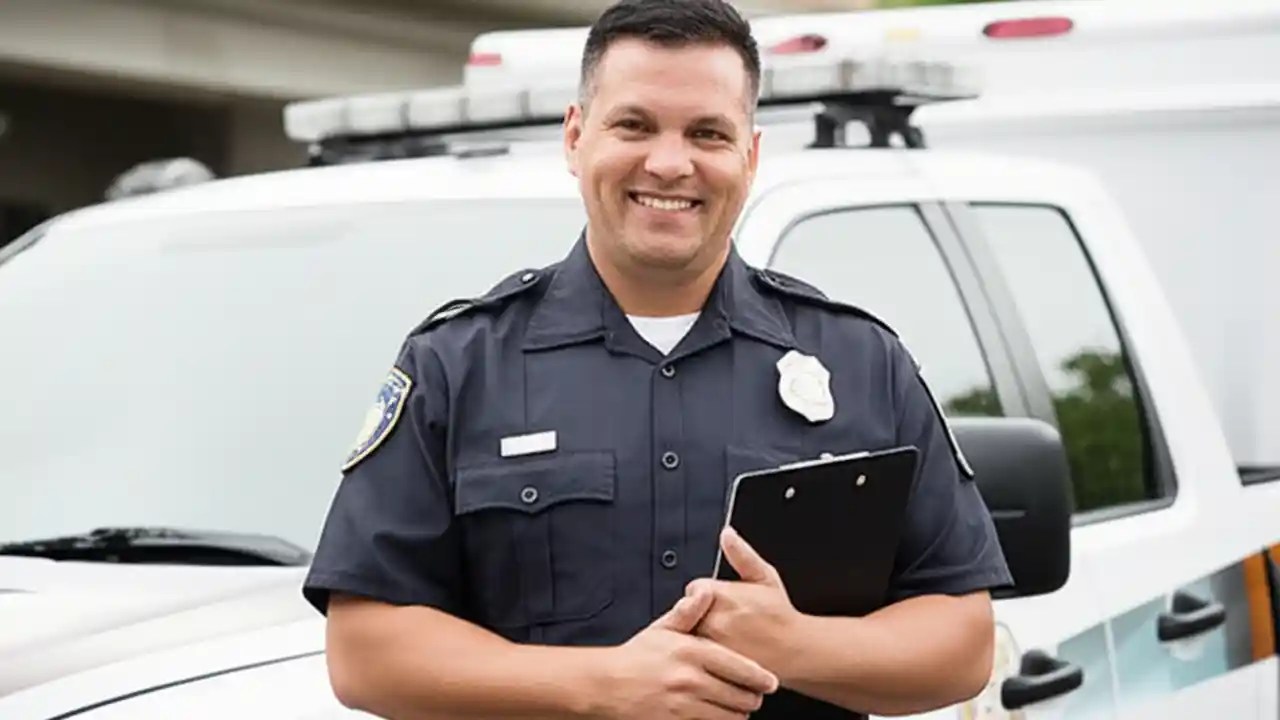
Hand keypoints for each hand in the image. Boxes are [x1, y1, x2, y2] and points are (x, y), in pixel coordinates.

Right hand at [598, 585, 778, 718]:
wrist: (606, 686)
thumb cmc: (635, 658)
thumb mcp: (661, 629)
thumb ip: (688, 613)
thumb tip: (705, 592)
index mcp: (691, 652)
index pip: (739, 667)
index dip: (760, 677)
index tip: (770, 682)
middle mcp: (690, 679)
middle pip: (741, 696)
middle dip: (752, 698)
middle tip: (754, 696)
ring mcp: (684, 705)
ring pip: (730, 716)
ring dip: (738, 714)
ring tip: (738, 708)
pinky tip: (718, 716)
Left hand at [687, 527, 802, 673]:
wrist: (795, 651)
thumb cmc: (780, 615)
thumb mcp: (764, 577)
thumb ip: (741, 554)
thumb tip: (727, 533)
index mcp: (721, 595)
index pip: (694, 589)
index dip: (706, 594)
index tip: (722, 601)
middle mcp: (713, 621)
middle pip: (688, 611)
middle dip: (700, 613)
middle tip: (725, 620)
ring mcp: (712, 645)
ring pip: (690, 633)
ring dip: (700, 633)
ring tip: (726, 636)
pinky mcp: (713, 665)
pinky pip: (697, 655)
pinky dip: (705, 653)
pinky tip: (723, 652)